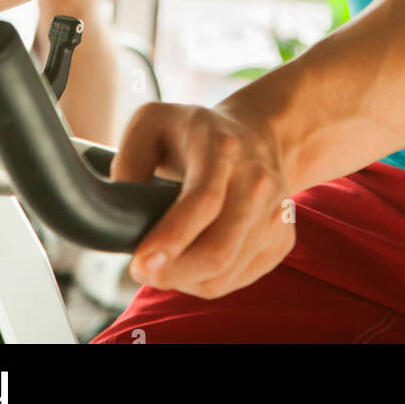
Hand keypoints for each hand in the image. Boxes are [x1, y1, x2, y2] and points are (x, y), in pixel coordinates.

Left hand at [111, 102, 295, 298]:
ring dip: (185, 280)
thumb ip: (128, 161)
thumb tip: (121, 212)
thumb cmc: (194, 132)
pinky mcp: (283, 237)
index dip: (171, 238)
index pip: (203, 200)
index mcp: (222, 148)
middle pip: (218, 250)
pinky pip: (238, 280)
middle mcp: (256, 180)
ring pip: (226, 274)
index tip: (139, 263)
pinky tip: (192, 260)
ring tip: (164, 263)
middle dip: (171, 273)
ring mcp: (275, 211)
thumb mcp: (152, 123)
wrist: (258, 132)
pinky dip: (207, 281)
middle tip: (141, 269)